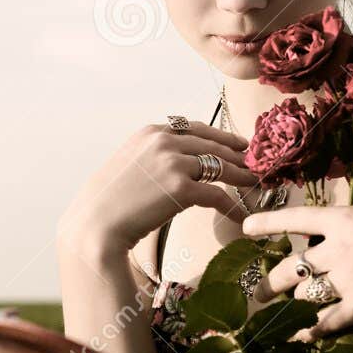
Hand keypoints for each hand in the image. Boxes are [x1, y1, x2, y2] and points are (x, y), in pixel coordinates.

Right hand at [60, 119, 261, 253]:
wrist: (96, 223)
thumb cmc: (108, 201)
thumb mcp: (129, 164)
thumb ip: (152, 156)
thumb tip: (176, 163)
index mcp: (151, 131)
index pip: (196, 128)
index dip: (221, 137)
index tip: (239, 143)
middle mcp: (164, 141)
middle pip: (214, 144)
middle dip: (238, 155)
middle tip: (256, 164)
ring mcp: (173, 162)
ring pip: (221, 166)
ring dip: (243, 176)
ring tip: (257, 184)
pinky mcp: (181, 188)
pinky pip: (218, 195)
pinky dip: (233, 206)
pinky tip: (242, 215)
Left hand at [240, 202, 352, 341]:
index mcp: (347, 219)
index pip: (297, 219)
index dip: (268, 224)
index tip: (246, 229)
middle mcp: (337, 248)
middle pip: (291, 266)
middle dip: (270, 281)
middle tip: (259, 292)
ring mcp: (346, 279)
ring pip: (304, 293)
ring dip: (292, 303)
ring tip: (278, 313)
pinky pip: (325, 321)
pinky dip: (309, 331)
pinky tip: (297, 337)